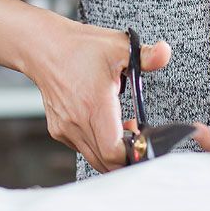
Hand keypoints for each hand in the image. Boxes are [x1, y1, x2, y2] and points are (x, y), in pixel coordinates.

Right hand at [25, 22, 171, 172]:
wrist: (44, 47)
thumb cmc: (80, 47)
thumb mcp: (119, 46)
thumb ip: (147, 55)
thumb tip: (165, 53)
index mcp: (94, 105)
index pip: (114, 152)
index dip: (134, 152)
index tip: (144, 139)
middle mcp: (77, 122)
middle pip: (107, 163)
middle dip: (127, 155)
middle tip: (138, 135)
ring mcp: (66, 129)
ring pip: (94, 158)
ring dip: (112, 152)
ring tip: (123, 128)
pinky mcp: (59, 130)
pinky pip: (82, 149)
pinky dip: (97, 145)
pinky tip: (105, 125)